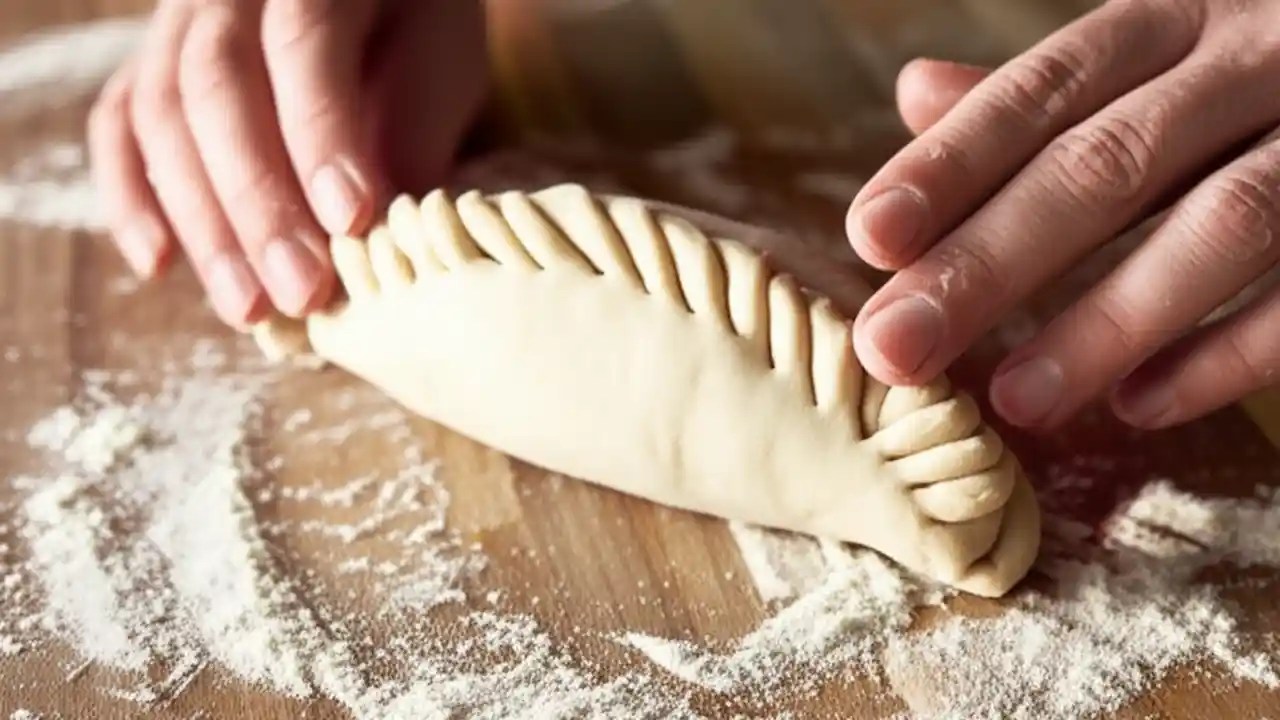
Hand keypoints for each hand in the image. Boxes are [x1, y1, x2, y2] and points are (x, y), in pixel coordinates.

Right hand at [87, 0, 487, 326]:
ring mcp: (176, 23)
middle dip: (259, 204)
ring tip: (250, 307)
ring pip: (162, 117)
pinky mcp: (148, 64)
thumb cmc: (411, 21)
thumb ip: (412, 130)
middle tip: (302, 291)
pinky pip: (118, 125)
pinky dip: (132, 198)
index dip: (321, 135)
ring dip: (203, 224)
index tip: (350, 220)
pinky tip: (159, 265)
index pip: (303, 46)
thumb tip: (381, 234)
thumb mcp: (438, 59)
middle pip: (218, 89)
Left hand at [847, 0, 1279, 430]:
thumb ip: (1047, 96)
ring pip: (1224, 223)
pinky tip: (1139, 406)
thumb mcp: (1160, 65)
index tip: (870, 237)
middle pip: (1110, 161)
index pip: (1047, 88)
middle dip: (992, 259)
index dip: (954, 160)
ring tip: (1015, 399)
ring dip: (1107, 320)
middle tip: (896, 345)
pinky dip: (1230, 353)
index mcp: (1178, 24)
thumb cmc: (1262, 85)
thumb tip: (916, 93)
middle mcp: (1258, 59)